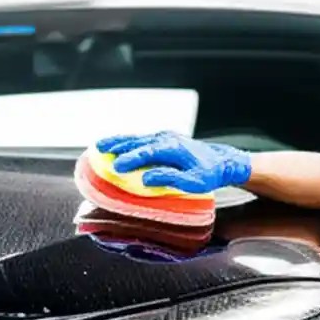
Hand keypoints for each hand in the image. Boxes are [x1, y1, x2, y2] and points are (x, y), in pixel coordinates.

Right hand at [96, 131, 251, 193]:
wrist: (221, 160)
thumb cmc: (208, 174)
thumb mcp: (195, 182)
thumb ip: (171, 179)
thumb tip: (147, 178)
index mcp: (174, 148)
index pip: (149, 152)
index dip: (131, 159)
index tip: (117, 167)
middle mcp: (167, 138)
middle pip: (139, 142)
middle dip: (119, 148)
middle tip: (100, 153)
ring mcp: (164, 137)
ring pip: (137, 138)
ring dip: (118, 142)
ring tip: (99, 146)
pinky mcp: (162, 139)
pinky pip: (141, 140)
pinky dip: (126, 142)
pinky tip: (113, 145)